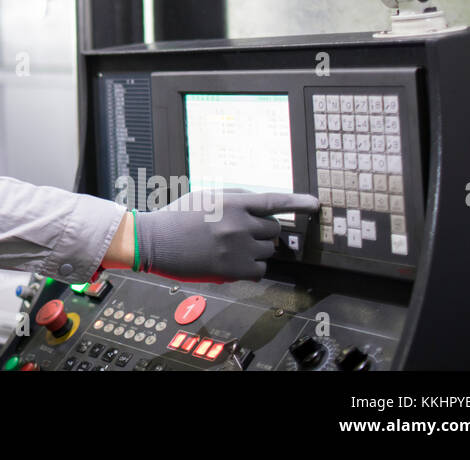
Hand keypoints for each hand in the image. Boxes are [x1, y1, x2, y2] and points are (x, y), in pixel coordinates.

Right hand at [134, 190, 319, 282]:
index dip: (298, 202)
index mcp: (232, 203)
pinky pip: (260, 271)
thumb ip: (235, 198)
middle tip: (241, 235)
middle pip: (273, 230)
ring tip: (229, 249)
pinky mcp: (234, 269)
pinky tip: (231, 263)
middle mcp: (239, 224)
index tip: (315, 204)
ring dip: (255, 251)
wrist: (154, 240)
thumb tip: (260, 205)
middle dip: (263, 232)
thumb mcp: (205, 197)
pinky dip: (251, 269)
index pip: (274, 201)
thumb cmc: (176, 217)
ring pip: (267, 251)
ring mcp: (238, 248)